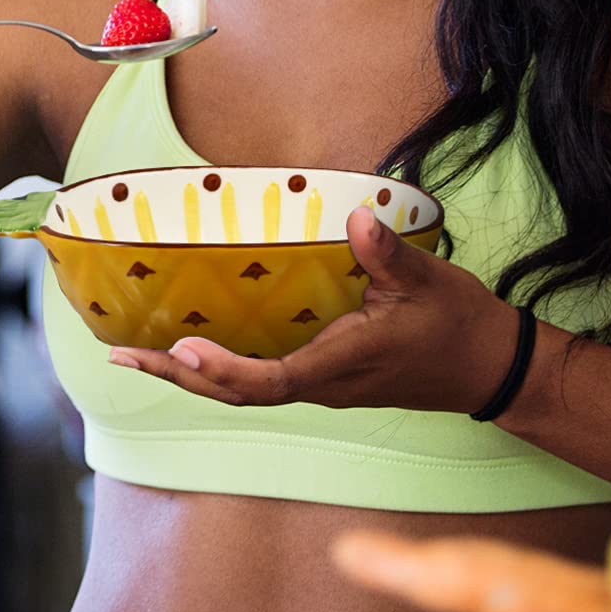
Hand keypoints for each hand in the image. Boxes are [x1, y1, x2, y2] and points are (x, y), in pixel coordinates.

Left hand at [108, 205, 525, 413]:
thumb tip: (355, 218)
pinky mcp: (325, 375)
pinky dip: (220, 367)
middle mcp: (321, 384)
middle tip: (120, 355)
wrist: (490, 367)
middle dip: (177, 377)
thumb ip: (388, 254)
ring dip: (189, 376)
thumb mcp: (427, 282)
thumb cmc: (457, 324)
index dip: (222, 371)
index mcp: (340, 365)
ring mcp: (321, 384)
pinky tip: (194, 347)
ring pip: (243, 390)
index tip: (180, 352)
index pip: (269, 381)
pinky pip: (260, 379)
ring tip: (136, 354)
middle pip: (236, 393)